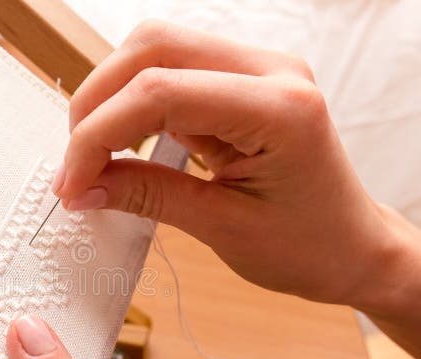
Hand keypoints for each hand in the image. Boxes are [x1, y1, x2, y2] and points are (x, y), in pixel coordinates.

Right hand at [53, 20, 420, 356]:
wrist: (351, 247)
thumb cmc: (309, 245)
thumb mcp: (222, 229)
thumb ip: (147, 196)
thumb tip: (83, 186)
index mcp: (279, 108)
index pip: (160, 91)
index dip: (99, 134)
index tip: (71, 181)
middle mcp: (269, 70)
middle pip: (152, 47)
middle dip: (97, 103)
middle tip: (76, 165)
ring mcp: (254, 69)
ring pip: (154, 50)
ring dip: (110, 99)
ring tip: (94, 157)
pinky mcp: (238, 81)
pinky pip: (168, 72)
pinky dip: (131, 105)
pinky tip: (122, 144)